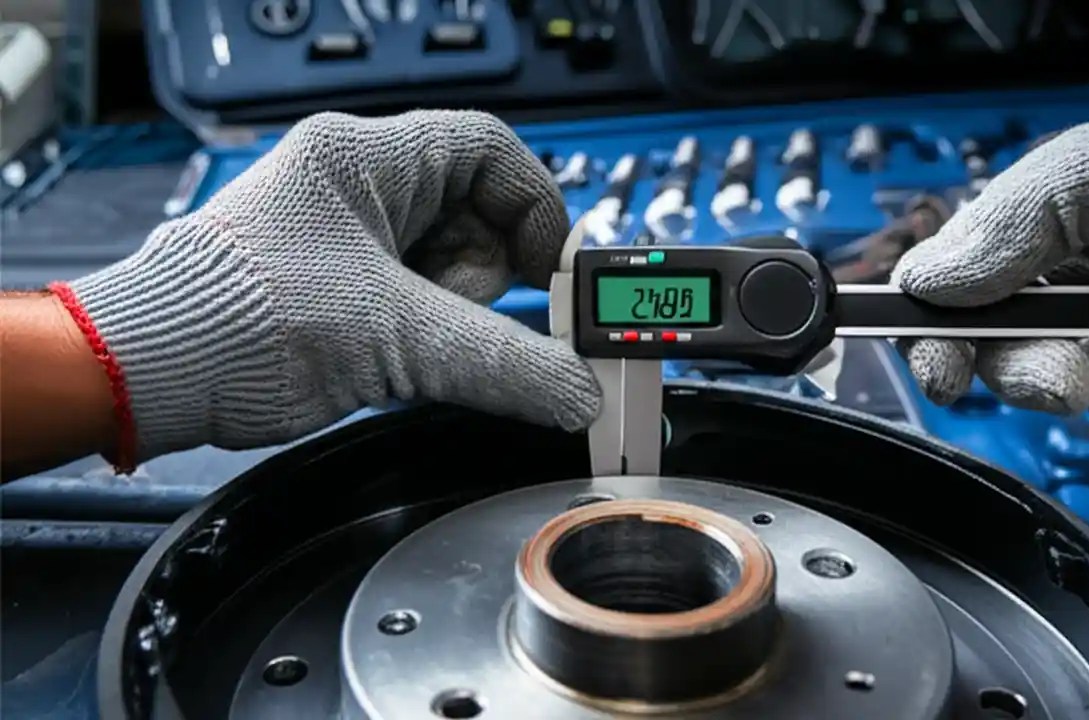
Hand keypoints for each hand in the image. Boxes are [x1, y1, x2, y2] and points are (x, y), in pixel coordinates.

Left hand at [65, 111, 600, 462]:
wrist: (149, 374)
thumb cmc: (234, 323)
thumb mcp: (397, 339)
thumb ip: (505, 364)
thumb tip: (577, 389)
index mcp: (365, 158)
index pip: (491, 150)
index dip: (538, 208)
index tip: (557, 271)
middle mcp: (353, 184)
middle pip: (475, 211)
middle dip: (487, 273)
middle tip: (476, 318)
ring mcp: (342, 232)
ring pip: (446, 260)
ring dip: (451, 309)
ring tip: (412, 341)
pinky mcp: (333, 280)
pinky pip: (413, 294)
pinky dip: (424, 328)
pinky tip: (398, 354)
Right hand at [893, 102, 1088, 448]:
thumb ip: (1011, 224)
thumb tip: (929, 278)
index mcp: (1038, 232)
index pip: (950, 298)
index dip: (936, 341)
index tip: (945, 372)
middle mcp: (1075, 287)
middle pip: (1007, 365)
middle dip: (1047, 372)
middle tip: (1083, 366)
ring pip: (1081, 402)